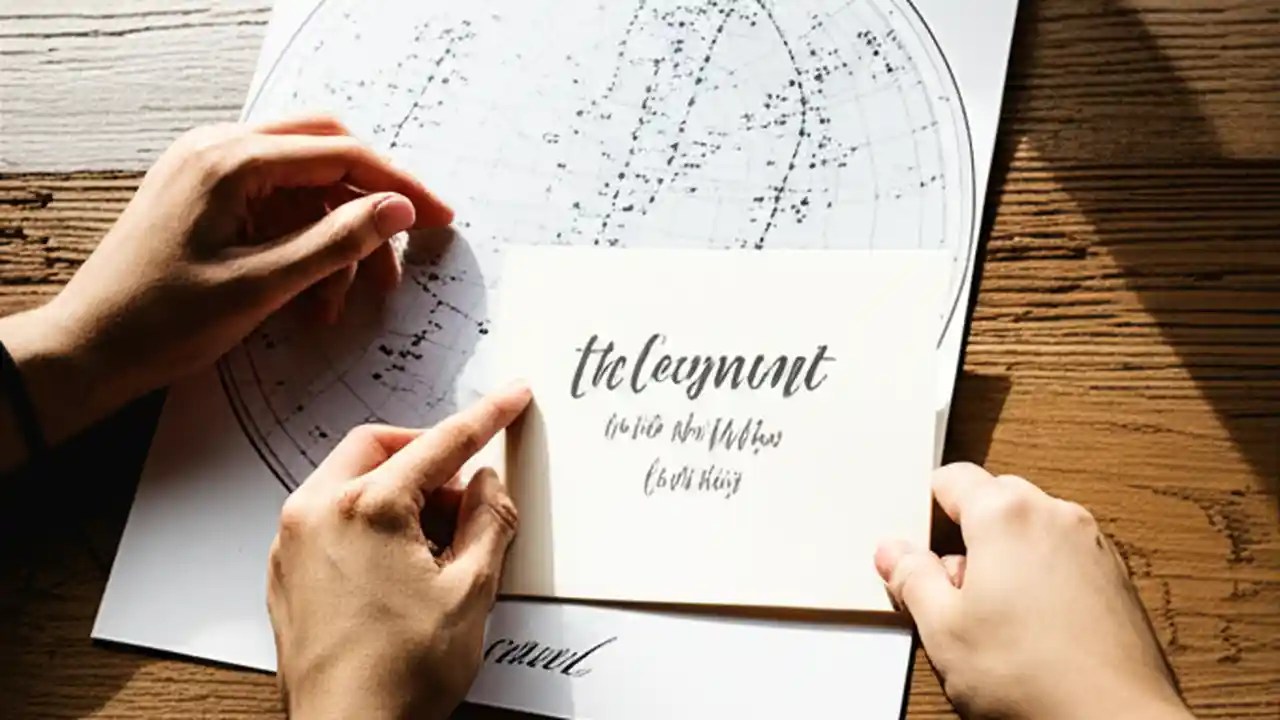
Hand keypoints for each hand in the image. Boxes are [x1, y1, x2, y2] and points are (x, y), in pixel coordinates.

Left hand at [0, 116, 449, 456]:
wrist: (89, 350)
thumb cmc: (161, 321)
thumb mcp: (263, 285)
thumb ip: (337, 241)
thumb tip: (398, 209)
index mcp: (231, 161)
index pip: (340, 153)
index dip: (397, 185)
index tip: (439, 217)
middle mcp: (220, 150)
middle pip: (326, 151)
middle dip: (371, 200)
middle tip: (410, 241)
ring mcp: (211, 171)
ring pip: (306, 184)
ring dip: (336, 236)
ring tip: (346, 298)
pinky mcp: (208, 198)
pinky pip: (277, 207)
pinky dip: (304, 246)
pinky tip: (312, 299)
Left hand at [267, 384, 529, 719]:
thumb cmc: (398, 676)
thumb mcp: (471, 591)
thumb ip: (490, 522)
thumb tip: (490, 487)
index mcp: (366, 508)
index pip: (441, 444)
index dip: (486, 418)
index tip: (509, 399)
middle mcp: (317, 513)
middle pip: (382, 447)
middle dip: (429, 456)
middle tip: (467, 488)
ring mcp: (293, 542)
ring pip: (351, 480)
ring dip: (399, 491)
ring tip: (437, 544)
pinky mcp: (286, 570)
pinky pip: (330, 515)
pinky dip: (369, 519)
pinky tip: (402, 562)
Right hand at [876, 463, 1193, 719]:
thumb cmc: (1036, 680)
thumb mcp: (943, 629)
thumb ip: (913, 579)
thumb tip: (896, 554)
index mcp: (1007, 514)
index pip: (952, 479)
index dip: (924, 510)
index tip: (914, 545)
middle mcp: (1056, 516)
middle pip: (994, 499)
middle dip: (965, 535)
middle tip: (946, 587)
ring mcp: (1093, 547)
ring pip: (1031, 531)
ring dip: (1005, 559)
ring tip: (989, 618)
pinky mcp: (1116, 580)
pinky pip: (1063, 558)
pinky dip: (1041, 578)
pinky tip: (1028, 628)